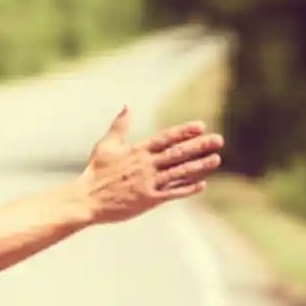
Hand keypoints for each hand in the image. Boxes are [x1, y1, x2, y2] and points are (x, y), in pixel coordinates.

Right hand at [74, 105, 223, 224]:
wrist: (87, 200)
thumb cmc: (95, 172)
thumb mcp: (106, 145)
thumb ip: (119, 126)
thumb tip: (127, 105)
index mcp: (137, 151)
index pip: (165, 138)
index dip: (184, 131)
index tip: (201, 126)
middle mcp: (145, 165)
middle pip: (178, 153)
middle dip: (199, 146)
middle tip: (218, 140)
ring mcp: (148, 183)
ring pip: (179, 172)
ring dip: (199, 165)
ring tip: (216, 159)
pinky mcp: (148, 200)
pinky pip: (172, 193)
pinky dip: (187, 189)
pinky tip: (202, 184)